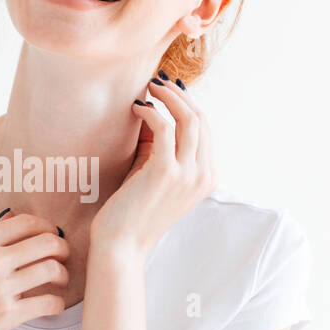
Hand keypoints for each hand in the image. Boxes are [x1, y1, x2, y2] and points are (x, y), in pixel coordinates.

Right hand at [0, 211, 69, 329]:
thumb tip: (10, 221)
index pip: (26, 222)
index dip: (46, 228)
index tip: (51, 237)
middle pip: (47, 242)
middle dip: (62, 249)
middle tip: (63, 258)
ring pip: (52, 270)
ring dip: (63, 275)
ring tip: (59, 282)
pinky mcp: (6, 317)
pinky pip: (48, 303)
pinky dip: (57, 304)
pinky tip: (51, 305)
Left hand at [89, 76, 217, 259]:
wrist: (122, 246)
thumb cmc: (134, 213)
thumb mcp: (160, 180)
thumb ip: (166, 152)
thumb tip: (158, 114)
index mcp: (208, 178)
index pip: (205, 130)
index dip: (188, 104)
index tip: (170, 90)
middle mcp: (203, 176)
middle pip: (200, 119)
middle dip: (180, 95)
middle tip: (157, 82)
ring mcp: (188, 174)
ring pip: (188, 119)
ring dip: (168, 97)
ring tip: (149, 87)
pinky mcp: (166, 172)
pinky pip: (164, 128)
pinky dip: (151, 112)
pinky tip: (137, 109)